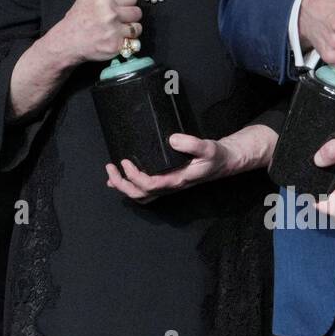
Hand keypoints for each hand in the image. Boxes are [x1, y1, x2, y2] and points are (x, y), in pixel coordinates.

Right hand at [43, 0, 140, 67]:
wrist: (67, 42)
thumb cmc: (77, 20)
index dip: (128, 2)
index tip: (123, 6)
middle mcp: (110, 14)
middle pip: (137, 12)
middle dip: (130, 16)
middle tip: (120, 20)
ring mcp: (114, 31)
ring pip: (137, 28)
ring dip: (130, 30)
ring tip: (118, 31)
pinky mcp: (116, 46)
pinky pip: (133, 42)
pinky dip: (127, 42)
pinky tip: (115, 40)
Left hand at [106, 124, 276, 202]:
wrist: (223, 161)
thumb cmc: (215, 156)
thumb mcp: (207, 147)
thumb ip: (192, 144)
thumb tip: (172, 140)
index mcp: (177, 181)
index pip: (150, 185)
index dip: (134, 176)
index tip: (125, 161)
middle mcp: (170, 187)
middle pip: (140, 195)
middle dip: (122, 184)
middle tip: (110, 167)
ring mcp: (167, 187)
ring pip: (142, 196)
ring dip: (124, 188)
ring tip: (111, 175)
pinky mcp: (167, 182)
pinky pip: (146, 190)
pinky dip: (130, 186)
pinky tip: (120, 179)